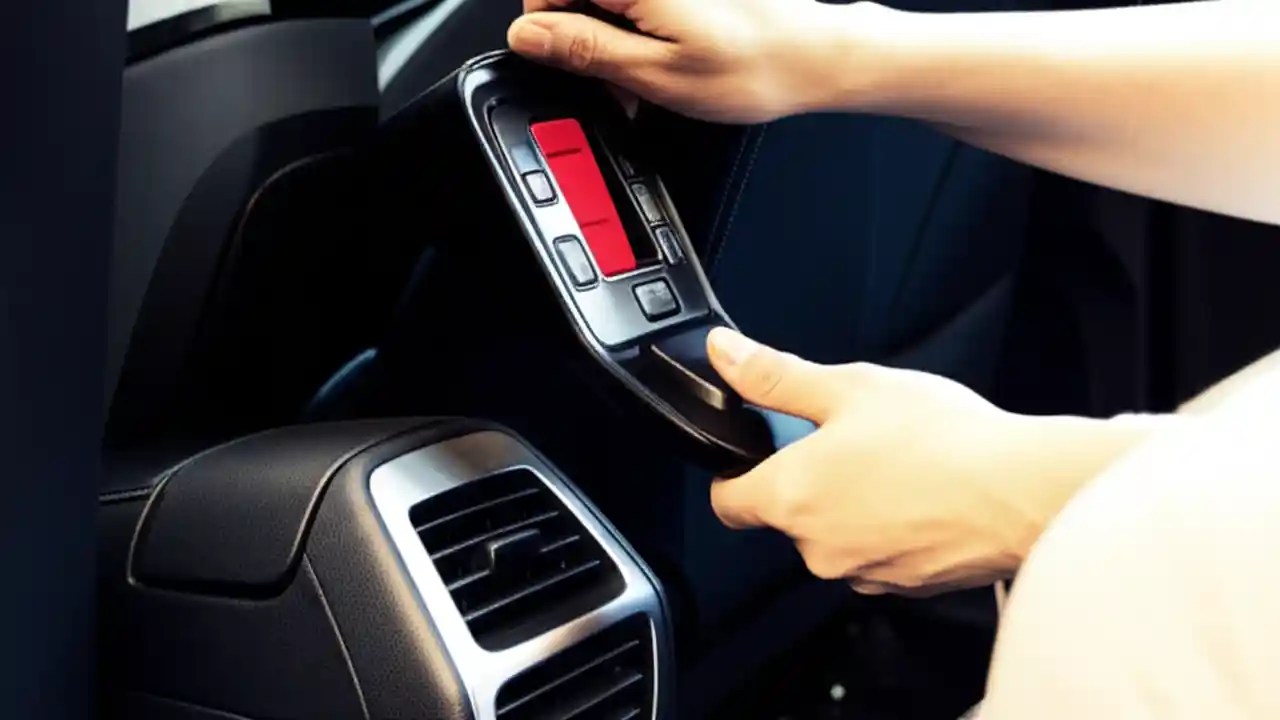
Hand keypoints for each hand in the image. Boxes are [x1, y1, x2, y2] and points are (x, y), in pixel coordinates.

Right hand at [507, 0, 881, 122]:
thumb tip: (527, 37)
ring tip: (648, 75)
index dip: (550, 29)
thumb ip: (585, 50)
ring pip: (606, 2)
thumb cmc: (755, 67)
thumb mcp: (656, 73)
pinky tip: (665, 56)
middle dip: (584, 36)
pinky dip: (641, 30)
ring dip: (614, 37)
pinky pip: (638, 5)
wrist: (817, 57)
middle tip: (619, 80)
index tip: (578, 64)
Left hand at [704, 327, 1159, 595]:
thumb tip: (724, 354)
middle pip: (788, 515)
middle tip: (853, 439)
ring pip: (837, 535)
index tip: (759, 452)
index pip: (727, 502)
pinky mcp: (908, 586)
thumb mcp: (849, 386)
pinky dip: (892, 528)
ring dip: (853, 504)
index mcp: (790, 498)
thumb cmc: (942, 440)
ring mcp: (864, 573)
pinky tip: (925, 493)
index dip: (735, 472)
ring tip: (898, 463)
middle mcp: (817, 548)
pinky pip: (881, 554)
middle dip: (811, 479)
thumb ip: (776, 375)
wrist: (1024, 493)